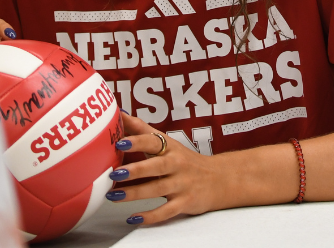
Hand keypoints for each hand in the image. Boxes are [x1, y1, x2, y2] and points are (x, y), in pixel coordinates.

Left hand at [106, 113, 230, 224]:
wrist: (219, 179)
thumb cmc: (184, 160)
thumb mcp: (166, 142)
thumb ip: (142, 130)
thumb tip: (118, 114)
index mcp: (169, 147)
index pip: (153, 141)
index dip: (137, 142)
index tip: (119, 143)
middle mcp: (176, 164)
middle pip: (156, 166)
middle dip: (135, 170)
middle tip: (115, 174)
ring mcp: (182, 184)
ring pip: (157, 190)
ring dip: (135, 194)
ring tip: (113, 196)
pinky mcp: (185, 203)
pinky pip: (166, 212)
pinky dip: (150, 216)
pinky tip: (134, 218)